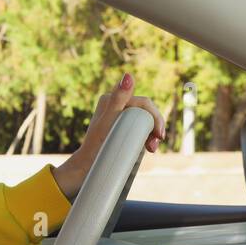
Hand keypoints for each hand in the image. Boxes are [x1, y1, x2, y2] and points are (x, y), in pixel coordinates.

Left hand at [51, 72, 164, 200]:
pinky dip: (145, 137)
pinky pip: (138, 129)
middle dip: (154, 127)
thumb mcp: (108, 122)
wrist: (86, 168)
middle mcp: (114, 106)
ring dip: (152, 134)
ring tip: (151, 149)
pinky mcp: (119, 129)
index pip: (143, 103)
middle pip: (144, 112)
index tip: (159, 135)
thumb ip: (118, 99)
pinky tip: (147, 147)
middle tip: (155, 146)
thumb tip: (128, 76)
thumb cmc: (96, 147)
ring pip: (143, 121)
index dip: (155, 117)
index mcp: (111, 99)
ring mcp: (117, 118)